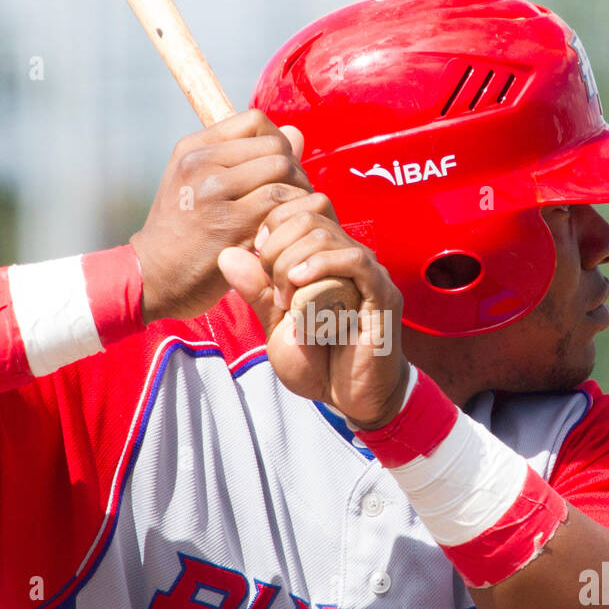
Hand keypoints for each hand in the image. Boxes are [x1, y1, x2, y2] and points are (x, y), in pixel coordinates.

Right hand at [130, 109, 311, 322]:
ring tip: (292, 214)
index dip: (279, 142)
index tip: (280, 170)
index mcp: (193, 149)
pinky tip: (285, 231)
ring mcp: (213, 194)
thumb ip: (247, 158)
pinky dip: (291, 216)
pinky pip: (280, 206)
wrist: (153, 278)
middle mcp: (200, 165)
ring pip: (282, 173)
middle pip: (275, 148)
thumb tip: (296, 134)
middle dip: (296, 171)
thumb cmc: (183, 233)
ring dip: (298, 194)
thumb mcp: (199, 184)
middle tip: (295, 197)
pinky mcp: (229, 227)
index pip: (255, 121)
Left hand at [218, 192, 409, 428]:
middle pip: (309, 214)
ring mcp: (368, 274)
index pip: (299, 209)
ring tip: (285, 297)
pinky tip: (300, 284)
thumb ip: (256, 290)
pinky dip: (321, 265)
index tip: (257, 257)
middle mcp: (348, 257)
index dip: (271, 225)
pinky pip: (355, 261)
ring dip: (292, 261)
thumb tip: (226, 254)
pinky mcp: (382, 294)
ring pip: (326, 234)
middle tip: (271, 286)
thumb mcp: (275, 323)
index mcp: (326, 258)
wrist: (350, 398)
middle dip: (277, 245)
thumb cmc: (318, 361)